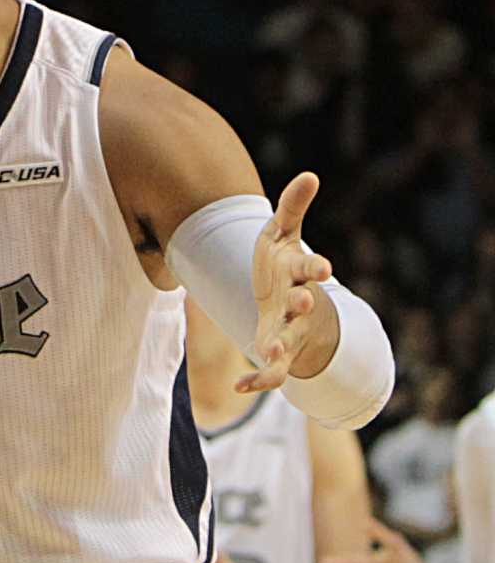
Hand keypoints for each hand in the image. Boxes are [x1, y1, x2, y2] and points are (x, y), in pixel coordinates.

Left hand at [239, 172, 336, 393]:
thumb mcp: (283, 235)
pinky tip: (238, 387)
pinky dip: (259, 381)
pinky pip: (272, 372)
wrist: (290, 303)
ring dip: (280, 346)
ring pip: (288, 342)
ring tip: (267, 350)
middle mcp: (298, 305)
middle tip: (304, 300)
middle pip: (305, 306)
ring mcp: (289, 331)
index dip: (316, 269)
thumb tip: (310, 175)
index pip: (311, 270)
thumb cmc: (283, 265)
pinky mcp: (277, 351)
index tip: (324, 267)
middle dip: (304, 303)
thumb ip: (293, 208)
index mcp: (299, 275)